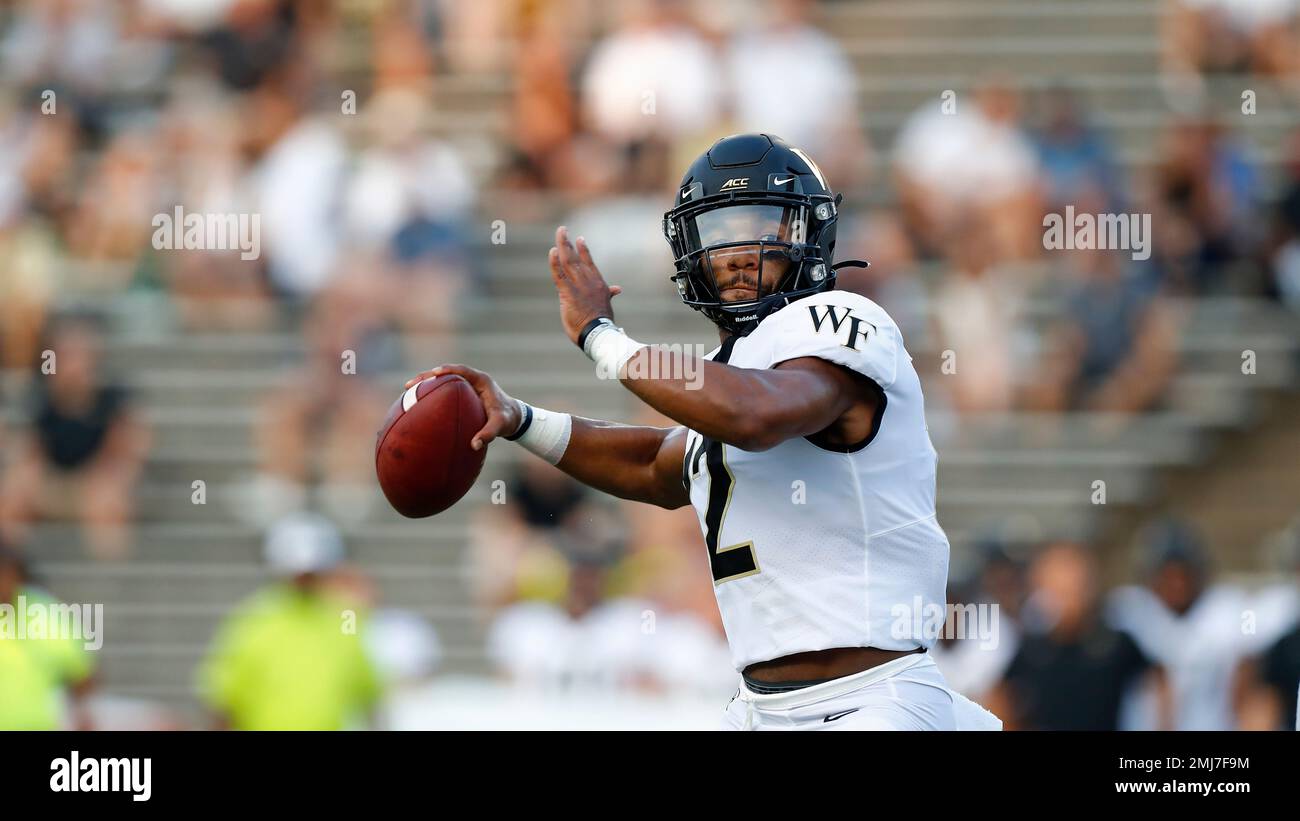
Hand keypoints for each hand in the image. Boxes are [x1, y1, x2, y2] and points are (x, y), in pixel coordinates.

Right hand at [403, 364, 521, 450]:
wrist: (513, 417)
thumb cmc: (507, 419)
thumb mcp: (500, 426)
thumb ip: (489, 434)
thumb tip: (474, 445)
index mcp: (481, 380)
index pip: (461, 370)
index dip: (446, 370)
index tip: (433, 373)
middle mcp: (472, 380)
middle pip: (446, 373)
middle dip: (427, 377)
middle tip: (410, 385)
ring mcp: (465, 385)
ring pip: (442, 380)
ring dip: (425, 384)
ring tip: (407, 391)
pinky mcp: (461, 393)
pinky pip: (443, 390)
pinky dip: (431, 393)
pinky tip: (416, 402)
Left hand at [548, 225, 622, 344]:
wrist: (599, 333)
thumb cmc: (602, 322)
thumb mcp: (606, 304)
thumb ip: (608, 293)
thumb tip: (618, 288)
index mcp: (598, 283)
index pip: (589, 262)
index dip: (583, 250)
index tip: (579, 239)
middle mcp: (589, 281)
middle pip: (576, 258)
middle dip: (568, 243)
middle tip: (562, 230)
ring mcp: (579, 286)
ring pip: (568, 262)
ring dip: (562, 246)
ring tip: (559, 233)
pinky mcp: (568, 294)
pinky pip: (559, 275)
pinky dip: (554, 263)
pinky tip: (552, 252)